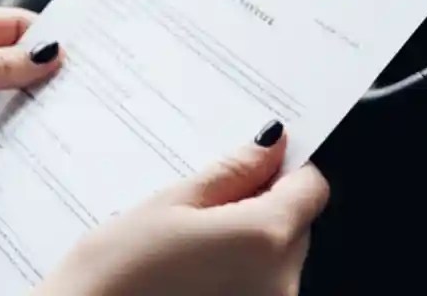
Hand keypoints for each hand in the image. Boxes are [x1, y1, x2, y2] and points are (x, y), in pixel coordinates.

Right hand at [36, 123, 329, 295]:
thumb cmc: (115, 276)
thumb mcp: (170, 205)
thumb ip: (231, 174)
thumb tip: (271, 146)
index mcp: (265, 239)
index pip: (312, 188)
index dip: (285, 169)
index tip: (255, 163)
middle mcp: (282, 284)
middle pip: (296, 226)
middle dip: (262, 208)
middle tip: (202, 208)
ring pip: (277, 261)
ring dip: (248, 247)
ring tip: (187, 249)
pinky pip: (259, 290)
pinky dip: (237, 278)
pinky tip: (190, 278)